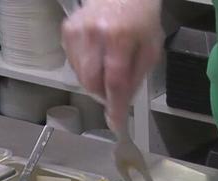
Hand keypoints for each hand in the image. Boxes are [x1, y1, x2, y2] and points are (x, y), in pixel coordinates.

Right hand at [61, 0, 162, 131]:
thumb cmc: (141, 19)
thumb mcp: (151, 48)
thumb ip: (136, 76)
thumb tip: (121, 102)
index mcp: (120, 37)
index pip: (114, 82)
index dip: (114, 107)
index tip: (116, 124)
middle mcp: (94, 33)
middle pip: (92, 82)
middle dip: (103, 95)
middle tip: (114, 92)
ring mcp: (77, 31)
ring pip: (80, 75)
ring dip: (95, 81)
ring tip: (108, 66)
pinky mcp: (67, 30)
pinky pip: (73, 63)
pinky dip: (85, 68)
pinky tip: (97, 56)